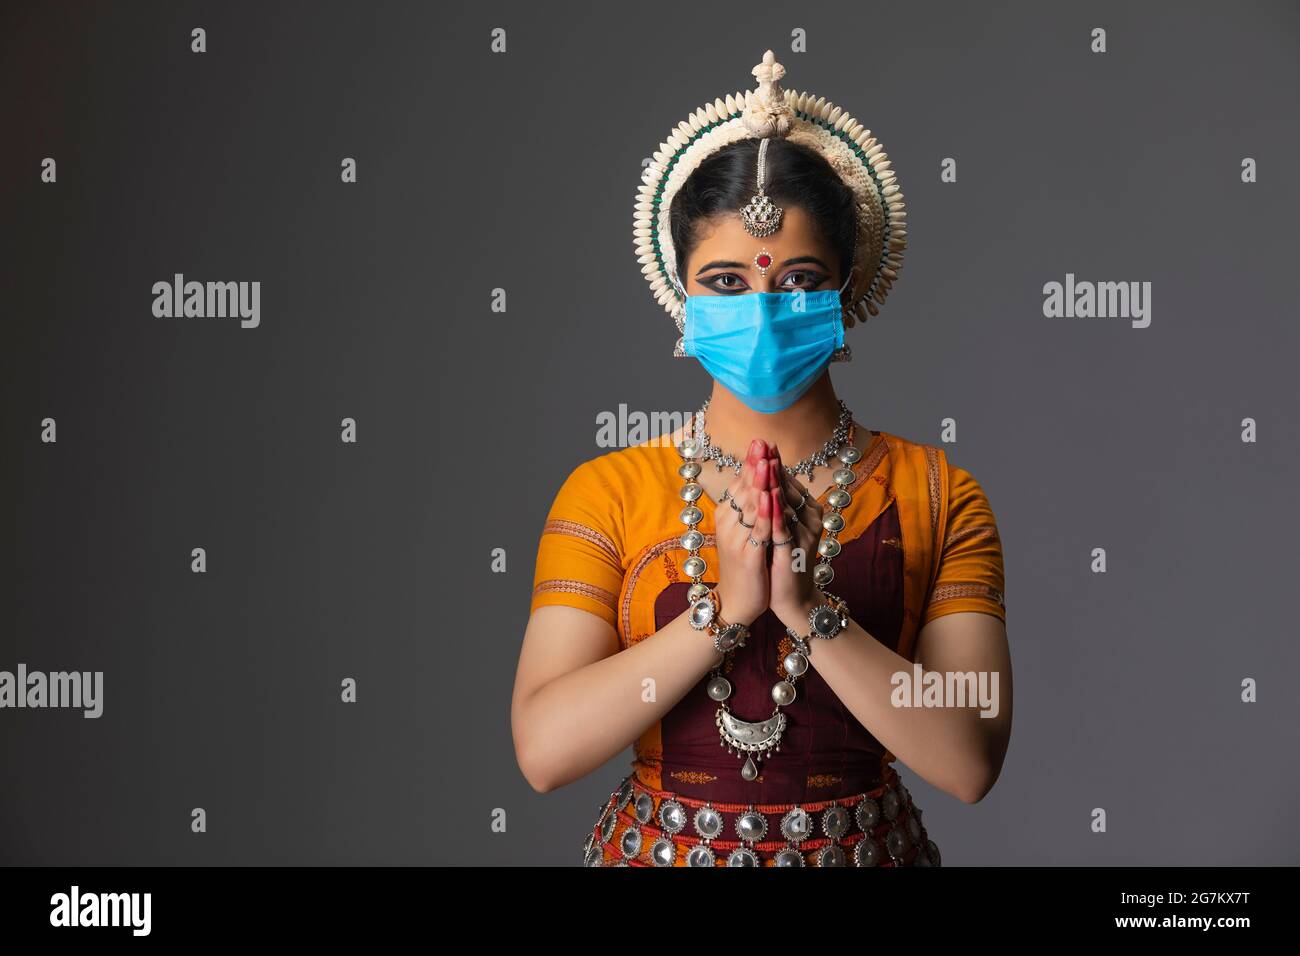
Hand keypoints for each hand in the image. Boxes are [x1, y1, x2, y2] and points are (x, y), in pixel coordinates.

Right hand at [711, 438, 773, 624]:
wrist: (738, 601)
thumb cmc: (746, 564)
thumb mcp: (746, 531)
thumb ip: (750, 507)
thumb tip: (761, 482)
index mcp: (727, 515)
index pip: (739, 482)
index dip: (751, 462)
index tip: (761, 441)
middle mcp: (728, 523)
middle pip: (743, 488)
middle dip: (755, 465)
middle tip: (762, 443)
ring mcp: (736, 539)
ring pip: (749, 506)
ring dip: (758, 483)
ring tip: (766, 462)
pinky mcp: (748, 555)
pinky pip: (757, 531)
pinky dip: (764, 513)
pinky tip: (770, 499)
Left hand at [766, 444, 824, 630]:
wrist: (791, 598)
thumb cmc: (781, 561)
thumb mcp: (777, 528)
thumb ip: (774, 504)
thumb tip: (762, 478)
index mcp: (805, 510)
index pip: (787, 480)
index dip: (773, 461)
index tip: (761, 441)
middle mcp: (809, 517)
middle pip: (789, 485)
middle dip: (774, 465)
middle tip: (763, 443)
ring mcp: (805, 532)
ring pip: (788, 503)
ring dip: (776, 481)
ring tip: (766, 461)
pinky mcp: (796, 549)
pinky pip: (784, 527)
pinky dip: (775, 511)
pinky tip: (767, 497)